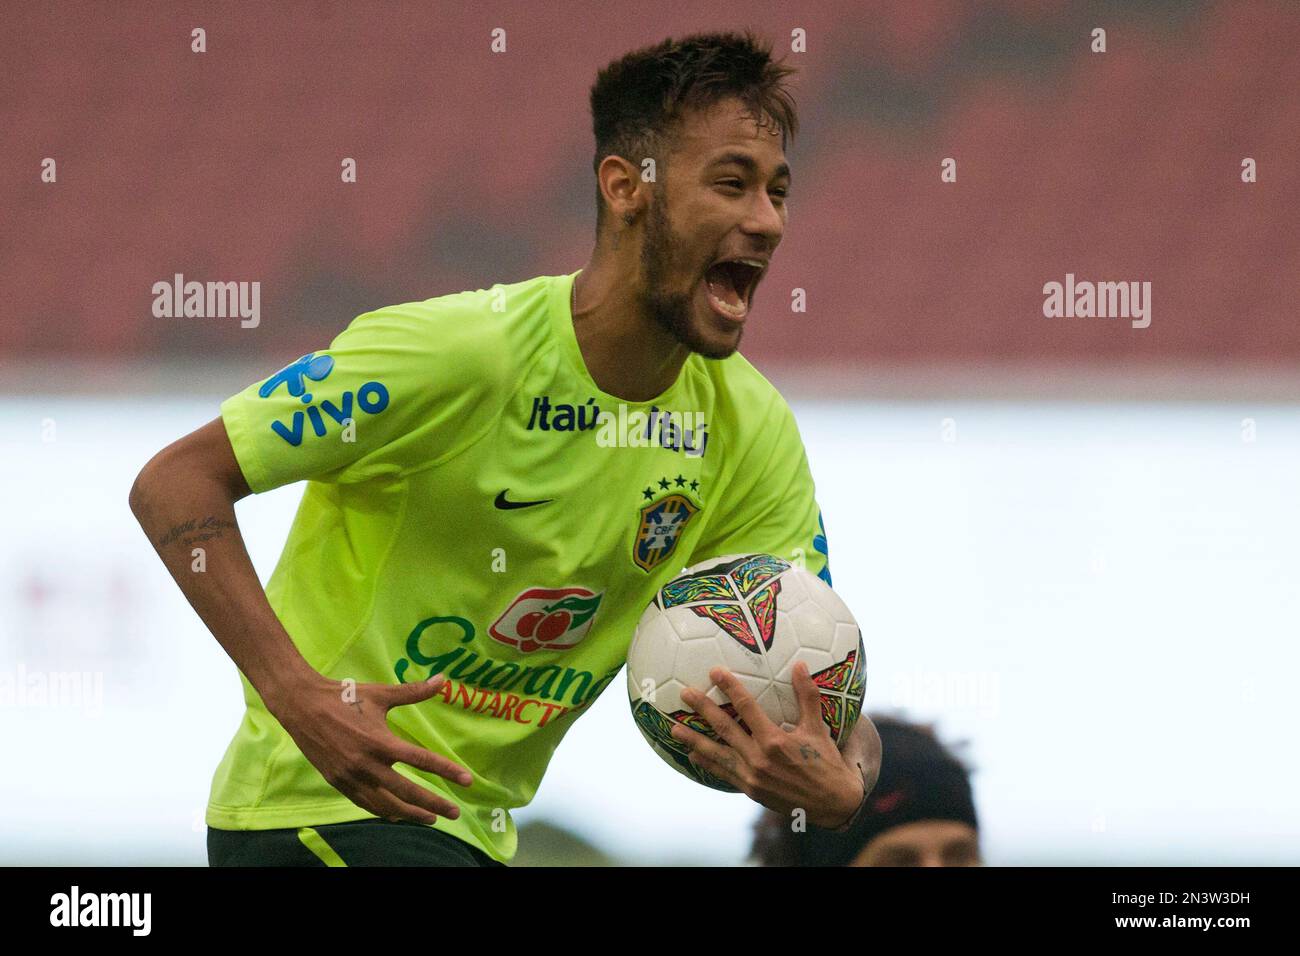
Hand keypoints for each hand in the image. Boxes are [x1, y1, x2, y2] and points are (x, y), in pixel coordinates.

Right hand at [268, 672, 472, 824]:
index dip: (447, 771)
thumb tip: (444, 680)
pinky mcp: (339, 783)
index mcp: (381, 742)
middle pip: (408, 792)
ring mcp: (352, 777)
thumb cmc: (344, 697)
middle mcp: (367, 765)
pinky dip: (383, 812)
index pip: (422, 761)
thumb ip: (414, 692)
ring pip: (386, 806)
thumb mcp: (381, 694)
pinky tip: (397, 814)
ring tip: (430, 818)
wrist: (301, 706)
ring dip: (410, 814)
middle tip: (455, 813)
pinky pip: (366, 804)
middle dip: (434, 804)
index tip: (467, 781)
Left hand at [670, 661, 870, 828]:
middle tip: (684, 693)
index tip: (715, 672)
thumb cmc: (826, 763)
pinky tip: (693, 754)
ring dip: (694, 740)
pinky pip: (723, 773)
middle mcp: (759, 758)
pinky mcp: (750, 790)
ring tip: (674, 729)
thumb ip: (808, 696)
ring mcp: (751, 776)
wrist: (832, 804)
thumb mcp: (818, 728)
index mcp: (775, 740)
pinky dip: (707, 763)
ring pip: (716, 753)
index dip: (730, 687)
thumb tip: (800, 665)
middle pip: (724, 728)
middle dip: (703, 709)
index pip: (746, 707)